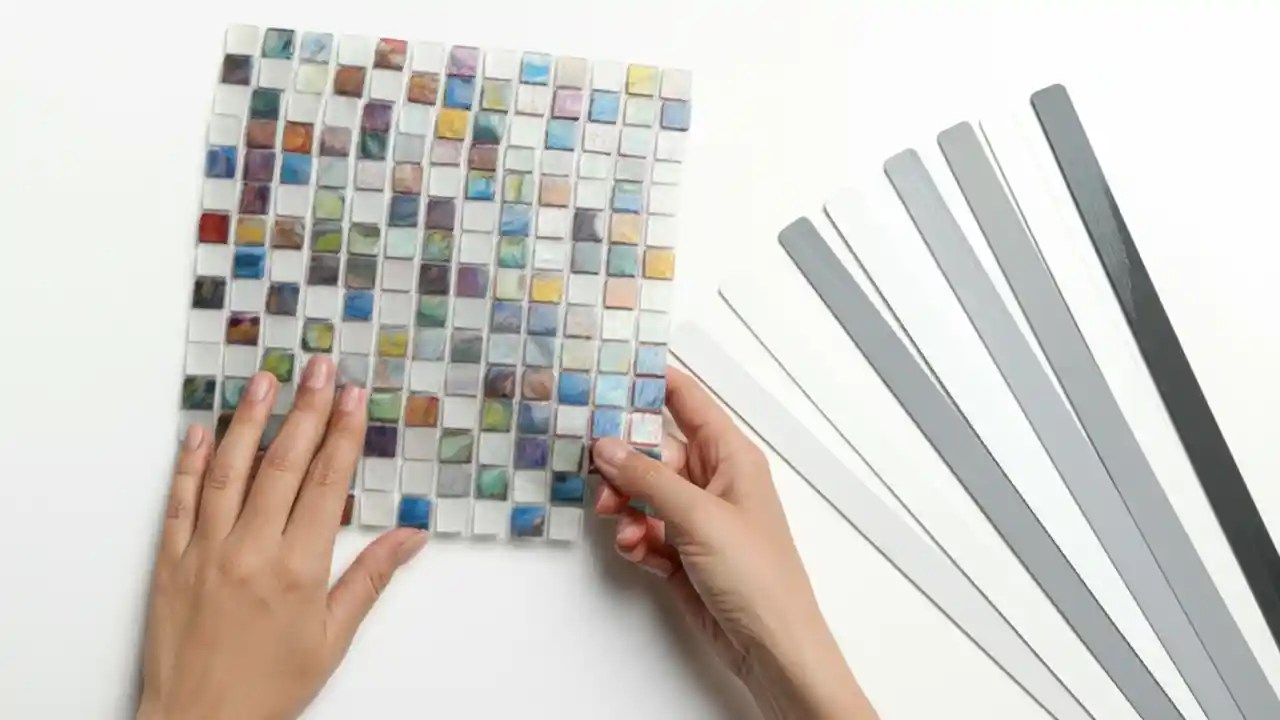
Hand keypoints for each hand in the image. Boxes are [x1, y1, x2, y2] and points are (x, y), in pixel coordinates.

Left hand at [139, 357, 426, 719]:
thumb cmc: (267, 688)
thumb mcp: (331, 638)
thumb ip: (369, 579)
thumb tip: (410, 536)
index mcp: (297, 569)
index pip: (325, 483)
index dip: (342, 434)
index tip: (353, 397)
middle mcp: (250, 551)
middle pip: (282, 464)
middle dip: (306, 409)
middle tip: (318, 367)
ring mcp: (205, 552)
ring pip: (229, 472)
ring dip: (249, 421)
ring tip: (264, 380)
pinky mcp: (169, 563)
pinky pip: (179, 502)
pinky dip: (190, 463)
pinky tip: (202, 432)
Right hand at [593, 367, 877, 719]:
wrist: (771, 647)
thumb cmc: (760, 578)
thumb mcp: (699, 517)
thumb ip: (648, 479)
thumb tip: (609, 448)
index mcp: (732, 457)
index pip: (688, 401)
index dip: (652, 383)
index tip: (611, 373)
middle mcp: (715, 481)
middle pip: (655, 450)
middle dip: (624, 464)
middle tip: (598, 473)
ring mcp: (698, 518)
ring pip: (644, 493)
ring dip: (627, 508)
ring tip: (626, 525)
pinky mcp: (684, 552)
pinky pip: (646, 529)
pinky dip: (636, 538)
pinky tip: (639, 551)